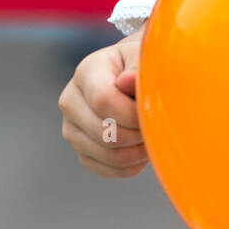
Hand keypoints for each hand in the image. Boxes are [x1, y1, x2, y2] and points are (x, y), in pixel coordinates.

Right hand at [58, 31, 149, 177]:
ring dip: (139, 151)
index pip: (103, 100)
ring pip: (109, 155)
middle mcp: (71, 101)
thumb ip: (139, 69)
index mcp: (86, 72)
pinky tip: (143, 148)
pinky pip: (109, 170)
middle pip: (104, 132)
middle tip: (157, 125)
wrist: (137, 78)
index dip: (132, 113)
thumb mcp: (145, 59)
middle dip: (138, 133)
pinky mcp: (82, 152)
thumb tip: (127, 80)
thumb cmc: (144, 66)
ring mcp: (72, 129)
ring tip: (153, 135)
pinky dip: (132, 165)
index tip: (154, 111)